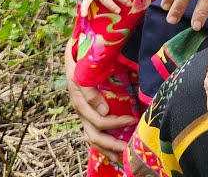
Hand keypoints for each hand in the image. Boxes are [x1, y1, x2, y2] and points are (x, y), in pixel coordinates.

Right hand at [65, 47, 135, 161]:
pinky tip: (115, 151)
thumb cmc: (82, 57)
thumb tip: (104, 112)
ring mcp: (83, 113)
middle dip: (111, 144)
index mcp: (80, 101)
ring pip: (92, 138)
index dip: (115, 123)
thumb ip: (90, 90)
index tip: (133, 119)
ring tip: (121, 157)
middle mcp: (81, 110)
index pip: (99, 120)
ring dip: (107, 149)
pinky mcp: (87, 113)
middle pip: (94, 135)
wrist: (75, 50)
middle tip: (128, 149)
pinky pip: (93, 133)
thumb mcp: (82, 70)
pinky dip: (104, 144)